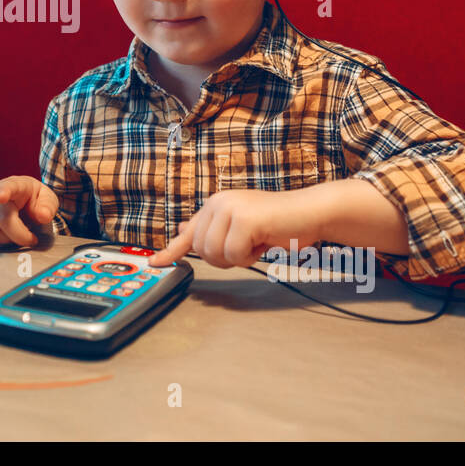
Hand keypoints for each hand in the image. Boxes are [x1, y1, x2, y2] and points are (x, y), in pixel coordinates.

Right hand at [0, 176, 58, 248]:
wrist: (19, 201)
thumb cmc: (33, 201)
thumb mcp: (47, 200)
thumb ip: (48, 207)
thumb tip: (43, 216)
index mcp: (14, 185)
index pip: (8, 187)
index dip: (4, 192)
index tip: (1, 197)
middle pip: (1, 220)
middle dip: (18, 236)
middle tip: (31, 239)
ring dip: (6, 241)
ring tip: (16, 236)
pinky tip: (5, 239)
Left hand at [147, 188, 324, 268]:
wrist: (310, 212)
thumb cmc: (279, 222)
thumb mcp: (241, 226)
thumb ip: (213, 229)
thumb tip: (184, 230)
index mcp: (215, 205)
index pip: (188, 233)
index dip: (171, 251)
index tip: (154, 263)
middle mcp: (218, 202)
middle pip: (201, 250)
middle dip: (224, 258)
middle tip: (247, 247)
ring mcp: (229, 208)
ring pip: (215, 254)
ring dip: (238, 258)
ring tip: (256, 242)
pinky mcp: (243, 219)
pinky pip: (234, 254)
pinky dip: (250, 256)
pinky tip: (264, 240)